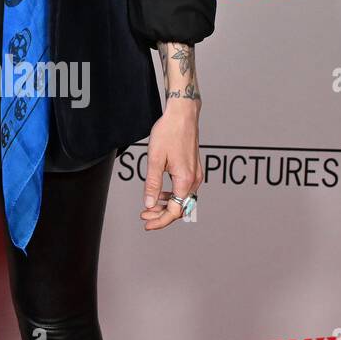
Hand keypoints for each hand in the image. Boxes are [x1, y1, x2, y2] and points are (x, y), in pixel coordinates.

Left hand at [141, 100, 202, 230]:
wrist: (182, 115)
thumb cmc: (168, 133)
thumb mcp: (155, 159)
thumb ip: (152, 184)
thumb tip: (150, 204)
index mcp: (185, 180)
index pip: (175, 210)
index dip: (160, 220)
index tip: (146, 223)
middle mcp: (194, 180)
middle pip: (180, 207)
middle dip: (162, 215)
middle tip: (144, 216)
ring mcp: (196, 175)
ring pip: (183, 199)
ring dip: (167, 205)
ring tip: (150, 207)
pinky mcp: (194, 169)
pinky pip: (185, 190)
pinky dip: (173, 195)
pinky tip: (161, 194)